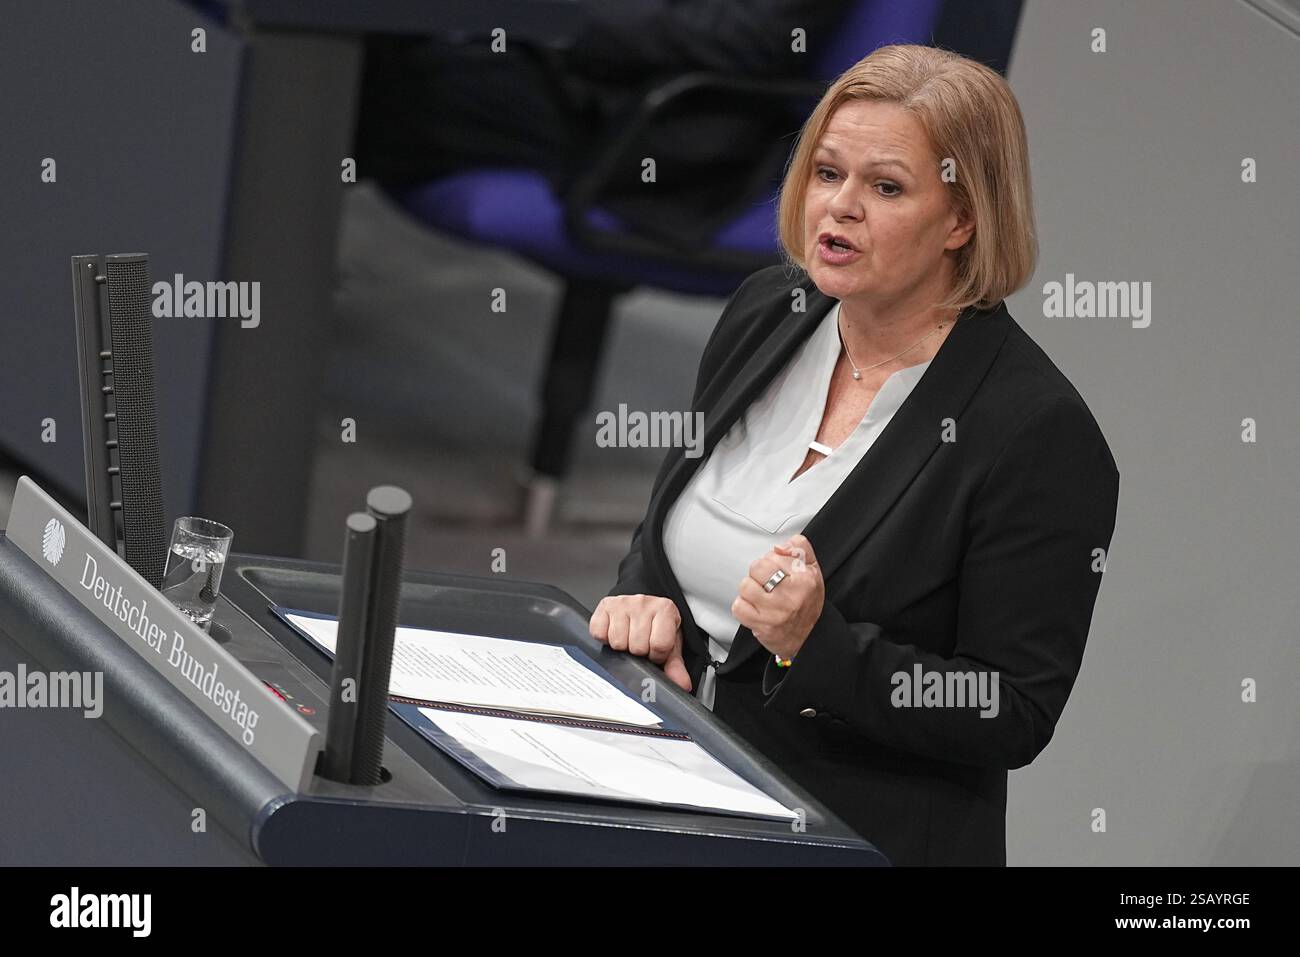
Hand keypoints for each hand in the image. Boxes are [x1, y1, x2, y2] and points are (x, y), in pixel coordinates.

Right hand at [589, 594, 691, 691]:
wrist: (644, 608)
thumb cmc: (657, 626)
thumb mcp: (670, 644)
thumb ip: (676, 666)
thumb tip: (682, 684)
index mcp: (665, 610)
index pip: (660, 645)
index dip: (657, 655)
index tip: (655, 650)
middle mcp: (644, 602)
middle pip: (637, 646)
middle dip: (639, 651)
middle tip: (641, 643)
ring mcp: (623, 602)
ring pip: (618, 642)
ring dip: (622, 646)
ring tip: (629, 638)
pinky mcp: (605, 605)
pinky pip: (599, 633)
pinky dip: (605, 638)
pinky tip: (615, 632)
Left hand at [732, 534, 824, 661]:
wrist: (809, 637)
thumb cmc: (806, 601)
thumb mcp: (812, 569)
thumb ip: (799, 548)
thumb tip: (778, 547)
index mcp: (805, 579)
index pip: (773, 555)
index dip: (772, 561)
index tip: (779, 572)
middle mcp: (790, 596)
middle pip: (756, 567)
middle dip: (759, 573)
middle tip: (768, 584)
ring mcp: (775, 612)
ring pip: (745, 586)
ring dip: (749, 590)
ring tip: (761, 596)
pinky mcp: (762, 626)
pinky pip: (738, 607)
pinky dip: (742, 607)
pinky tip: (754, 608)